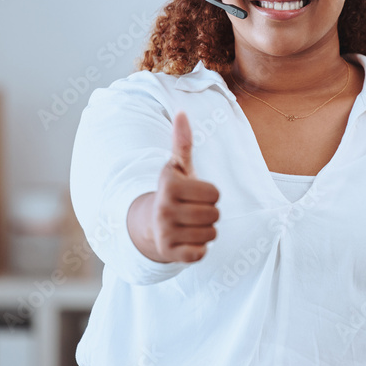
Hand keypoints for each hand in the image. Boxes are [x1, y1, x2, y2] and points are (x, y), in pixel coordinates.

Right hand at [149, 110, 219, 262]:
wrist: (151, 225)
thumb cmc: (174, 192)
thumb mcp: (178, 168)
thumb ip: (182, 142)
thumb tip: (182, 112)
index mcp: (169, 185)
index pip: (215, 193)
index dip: (210, 194)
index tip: (195, 194)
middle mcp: (164, 208)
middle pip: (215, 214)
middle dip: (210, 213)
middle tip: (193, 211)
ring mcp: (165, 232)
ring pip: (211, 234)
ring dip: (206, 231)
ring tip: (190, 225)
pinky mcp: (170, 253)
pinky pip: (202, 252)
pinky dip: (200, 248)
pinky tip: (187, 240)